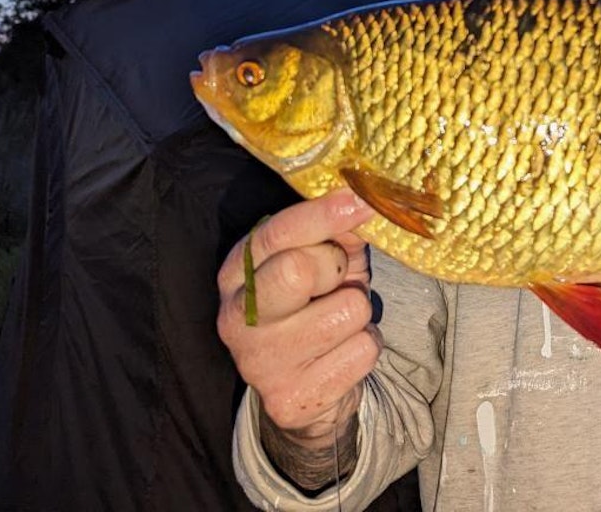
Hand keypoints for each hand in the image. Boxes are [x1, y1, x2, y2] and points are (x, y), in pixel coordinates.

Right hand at [217, 189, 378, 453]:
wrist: (313, 387)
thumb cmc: (320, 305)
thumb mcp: (327, 258)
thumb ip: (338, 230)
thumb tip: (365, 203)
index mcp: (237, 272)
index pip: (276, 233)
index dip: (322, 214)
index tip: (361, 200)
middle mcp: (235, 316)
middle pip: (297, 270)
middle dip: (335, 268)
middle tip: (338, 280)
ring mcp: (257, 364)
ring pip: (346, 312)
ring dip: (359, 314)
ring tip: (340, 322)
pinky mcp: (289, 400)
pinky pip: (362, 353)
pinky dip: (365, 348)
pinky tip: (342, 355)